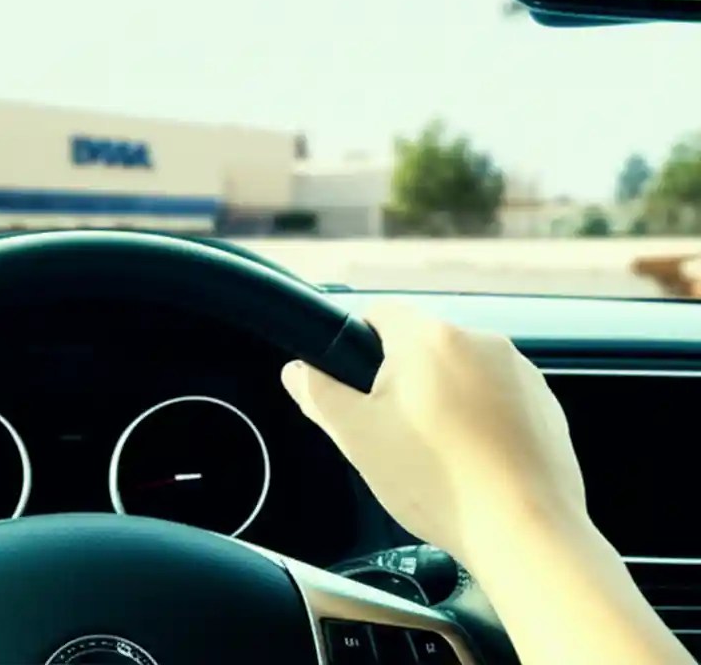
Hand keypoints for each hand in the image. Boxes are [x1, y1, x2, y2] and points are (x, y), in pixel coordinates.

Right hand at [280, 303, 586, 567]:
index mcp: (430, 338)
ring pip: (460, 375)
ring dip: (443, 402)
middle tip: (392, 434)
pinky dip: (480, 424)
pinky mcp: (545, 404)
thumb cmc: (440, 483)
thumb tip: (298, 372)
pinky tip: (471, 465)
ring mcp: (520, 372)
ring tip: (436, 458)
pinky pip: (497, 400)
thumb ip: (319, 394)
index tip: (355, 387)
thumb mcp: (356, 437)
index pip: (377, 313)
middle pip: (420, 347)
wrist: (524, 530)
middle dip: (401, 382)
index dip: (356, 347)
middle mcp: (481, 341)